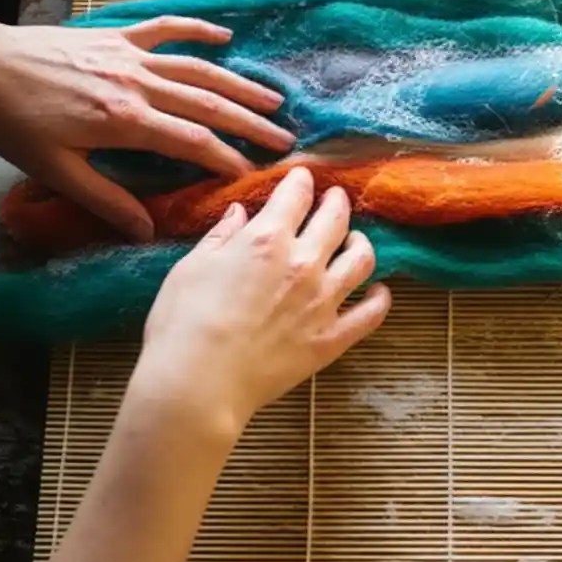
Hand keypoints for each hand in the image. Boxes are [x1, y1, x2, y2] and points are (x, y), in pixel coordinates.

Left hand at [0, 16, 293, 240]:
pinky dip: (198, 31)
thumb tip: (146, 231)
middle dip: (250, 123)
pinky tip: (225, 38)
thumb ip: (106, 200)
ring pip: (198, 69)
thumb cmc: (13, 123)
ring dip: (238, 84)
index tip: (254, 175)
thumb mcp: (56, 171)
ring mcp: (130, 56)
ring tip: (272, 98)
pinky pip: (167, 30)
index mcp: (125, 121)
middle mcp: (138, 84)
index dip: (228, 160)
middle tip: (284, 140)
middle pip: (208, 104)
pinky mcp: (117, 36)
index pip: (193, 143)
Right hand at [135, 166, 391, 436]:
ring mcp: (324, 300)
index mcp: (267, 238)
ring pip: (362, 258)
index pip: (296, 195)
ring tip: (355, 240)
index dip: (301, 181)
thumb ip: (221, 236)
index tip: (303, 178)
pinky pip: (371, 312)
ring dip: (361, 242)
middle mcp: (303, 262)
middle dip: (336, 202)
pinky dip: (379, 297)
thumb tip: (238, 213)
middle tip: (335, 198)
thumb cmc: (182, 324)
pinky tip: (376, 290)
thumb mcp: (191, 267)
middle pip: (335, 219)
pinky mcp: (332, 338)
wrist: (198, 383)